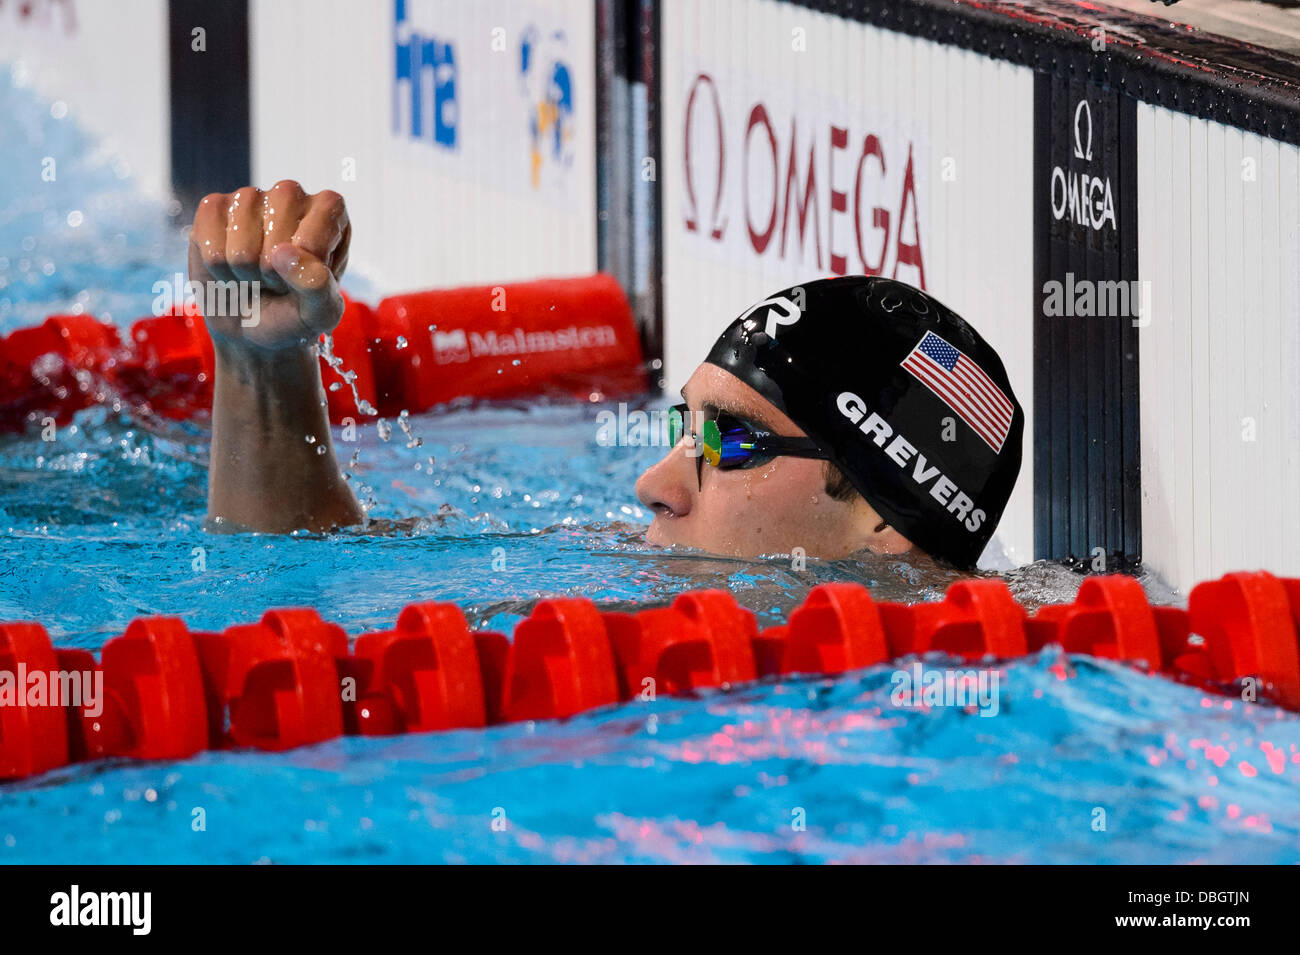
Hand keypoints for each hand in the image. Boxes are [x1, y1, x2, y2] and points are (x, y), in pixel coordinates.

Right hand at [187, 180, 350, 352]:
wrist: (252, 327)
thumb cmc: (295, 313)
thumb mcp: (321, 313)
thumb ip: (319, 287)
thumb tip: (284, 253)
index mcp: (329, 211)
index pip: (318, 234)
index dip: (305, 268)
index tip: (305, 278)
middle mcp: (291, 195)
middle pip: (277, 238)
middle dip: (274, 275)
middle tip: (276, 280)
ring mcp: (250, 197)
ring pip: (242, 248)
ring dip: (245, 275)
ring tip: (254, 274)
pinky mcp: (213, 207)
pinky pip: (209, 243)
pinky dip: (217, 269)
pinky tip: (229, 266)